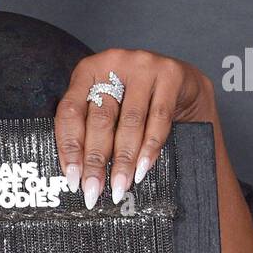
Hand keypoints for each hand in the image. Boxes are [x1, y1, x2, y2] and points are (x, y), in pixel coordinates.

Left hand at [54, 47, 217, 207]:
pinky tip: (142, 169)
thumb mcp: (109, 107)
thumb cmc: (136, 100)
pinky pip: (158, 119)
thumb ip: (90, 130)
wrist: (182, 83)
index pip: (70, 111)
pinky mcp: (171, 75)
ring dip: (123, 160)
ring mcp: (143, 66)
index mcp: (87, 70)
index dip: (70, 147)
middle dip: (96, 161)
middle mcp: (113, 62)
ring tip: (119, 186)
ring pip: (129, 122)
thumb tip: (76, 175)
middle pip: (100, 118)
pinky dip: (149, 148)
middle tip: (94, 190)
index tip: (72, 178)